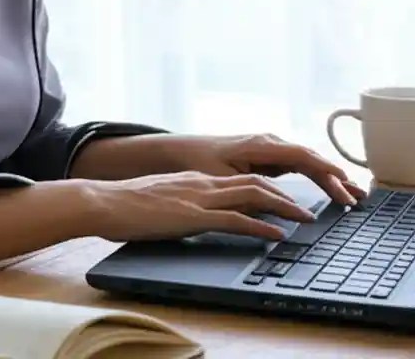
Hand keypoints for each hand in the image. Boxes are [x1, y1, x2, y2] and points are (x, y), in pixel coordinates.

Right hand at [82, 171, 315, 242]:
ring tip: (306, 219)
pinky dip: (261, 226)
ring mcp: (199, 198)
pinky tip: (277, 235)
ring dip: (284, 206)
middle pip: (257, 182)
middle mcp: (203, 184)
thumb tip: (188, 216)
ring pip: (253, 195)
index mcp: (196, 180)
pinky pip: (235, 219)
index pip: (243, 179)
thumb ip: (180, 204)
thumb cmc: (124, 205)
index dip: (272, 188)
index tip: (291, 199)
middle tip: (311, 207)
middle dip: (288, 194)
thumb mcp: (161, 201)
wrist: (103, 201)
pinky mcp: (193, 216)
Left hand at [163, 133, 367, 205]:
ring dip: (331, 179)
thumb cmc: (200, 162)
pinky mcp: (271, 158)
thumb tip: (274, 205)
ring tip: (354, 196)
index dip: (324, 168)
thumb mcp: (221, 178)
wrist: (184, 152)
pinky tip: (334, 190)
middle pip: (311, 160)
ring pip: (309, 163)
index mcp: (260, 145)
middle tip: (357, 198)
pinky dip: (318, 178)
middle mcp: (270, 143)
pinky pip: (301, 167)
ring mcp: (272, 149)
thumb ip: (247, 189)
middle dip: (336, 178)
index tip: (344, 181)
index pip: (300, 155)